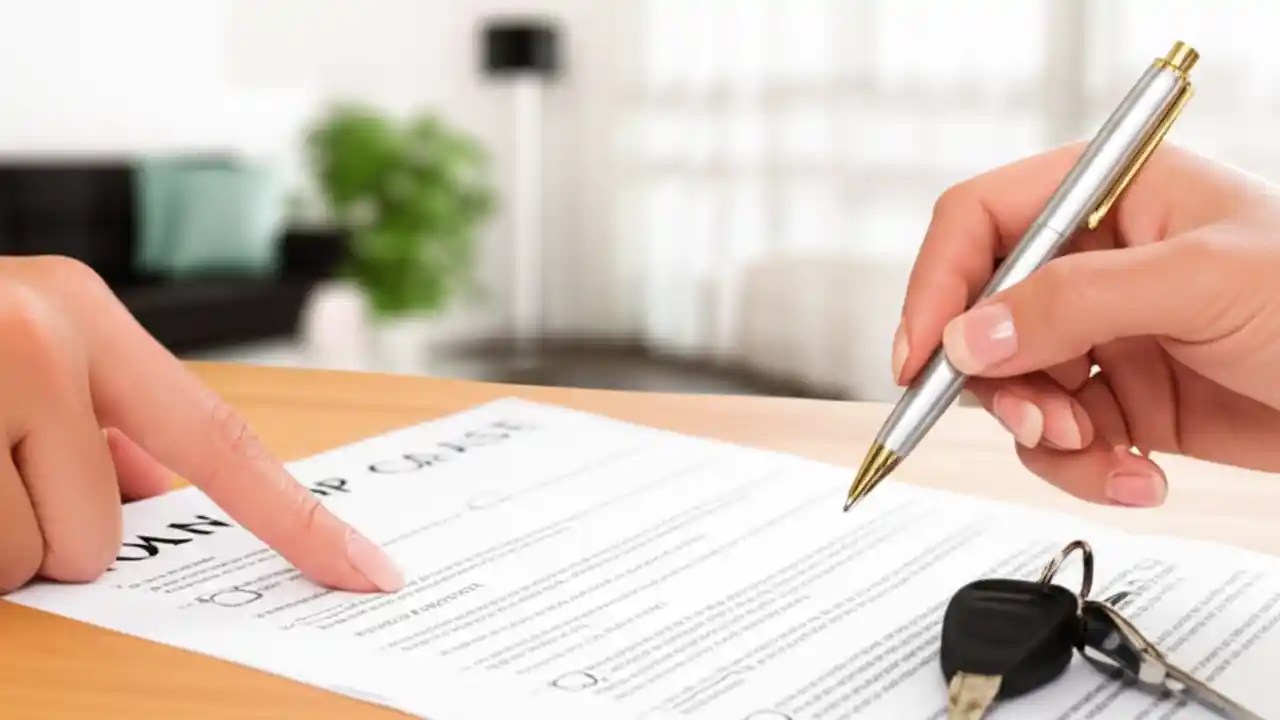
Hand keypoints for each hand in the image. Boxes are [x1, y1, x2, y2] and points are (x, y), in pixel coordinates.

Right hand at [0, 257, 402, 593]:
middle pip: (103, 536)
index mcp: (86, 314)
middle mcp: (46, 340)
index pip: (221, 441)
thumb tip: (158, 493)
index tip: (366, 568)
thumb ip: (107, 421)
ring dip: (1, 541)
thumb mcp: (25, 359)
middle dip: (51, 532)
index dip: (296, 520)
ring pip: (32, 557)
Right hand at [897, 142, 1279, 506]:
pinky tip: (1139, 475)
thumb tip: (967, 338)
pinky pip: (1063, 439)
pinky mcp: (1126, 401)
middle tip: (1038, 419)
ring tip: (1101, 451)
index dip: (937, 284)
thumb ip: (1073, 304)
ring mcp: (1109, 336)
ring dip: (1046, 435)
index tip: (922, 355)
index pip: (981, 221)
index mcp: (1110, 198)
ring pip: (1016, 390)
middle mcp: (1097, 264)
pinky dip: (1085, 468)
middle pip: (983, 318)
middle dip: (1000, 381)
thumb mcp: (1200, 283)